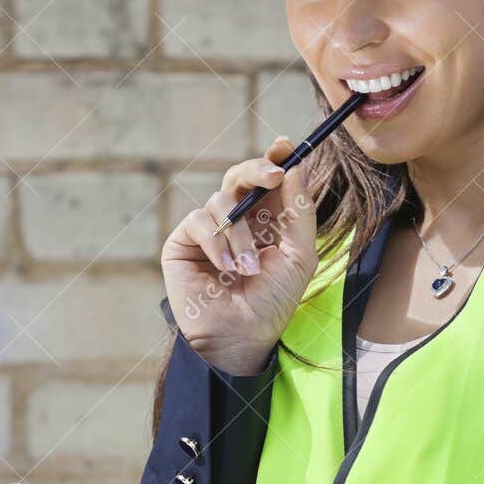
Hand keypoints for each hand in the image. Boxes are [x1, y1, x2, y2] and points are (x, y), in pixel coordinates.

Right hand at [160, 138, 318, 372]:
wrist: (242, 337)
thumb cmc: (273, 302)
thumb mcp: (299, 255)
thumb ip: (299, 211)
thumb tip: (295, 166)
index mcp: (267, 222)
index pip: (268, 181)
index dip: (275, 159)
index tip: (285, 146)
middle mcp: (237, 221)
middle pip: (240, 176)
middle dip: (256, 170)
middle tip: (272, 173)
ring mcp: (209, 231)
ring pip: (222, 202)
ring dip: (240, 234)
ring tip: (248, 269)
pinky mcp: (184, 243)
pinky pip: (200, 221)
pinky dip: (217, 243)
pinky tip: (226, 269)